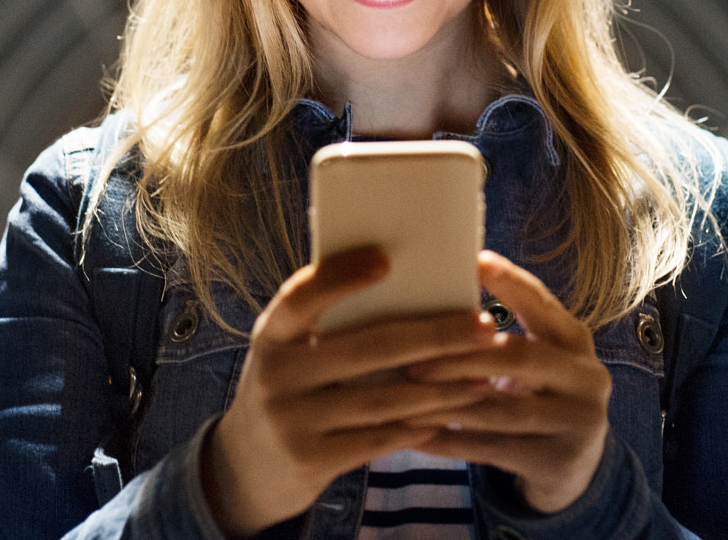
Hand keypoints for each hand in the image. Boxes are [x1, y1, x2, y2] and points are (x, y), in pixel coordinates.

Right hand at [202, 248, 501, 535]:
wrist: (244, 468)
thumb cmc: (286, 389)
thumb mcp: (286, 352)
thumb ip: (324, 325)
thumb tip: (400, 283)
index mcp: (270, 335)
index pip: (301, 297)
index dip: (341, 277)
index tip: (387, 260)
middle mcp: (276, 374)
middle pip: (367, 347)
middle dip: (434, 335)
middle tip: (482, 325)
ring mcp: (292, 420)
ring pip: (382, 398)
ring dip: (440, 387)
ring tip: (482, 376)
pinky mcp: (311, 461)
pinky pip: (378, 439)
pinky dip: (418, 425)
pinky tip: (449, 413)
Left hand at [400, 251, 611, 513]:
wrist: (579, 464)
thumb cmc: (539, 392)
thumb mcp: (540, 357)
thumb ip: (503, 331)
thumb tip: (436, 289)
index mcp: (576, 340)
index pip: (542, 303)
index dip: (510, 282)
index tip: (474, 261)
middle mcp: (586, 379)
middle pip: (520, 357)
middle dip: (463, 355)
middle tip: (414, 356)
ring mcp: (576, 424)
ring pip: (502, 410)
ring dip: (448, 402)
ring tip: (403, 395)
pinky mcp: (557, 462)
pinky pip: (492, 451)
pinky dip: (451, 441)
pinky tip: (416, 435)